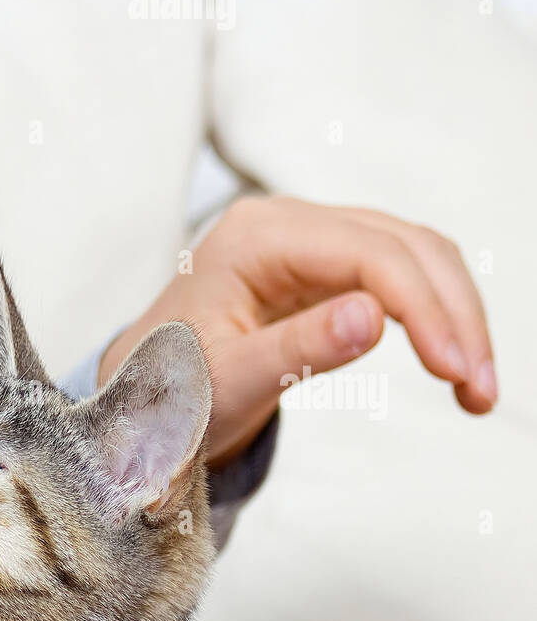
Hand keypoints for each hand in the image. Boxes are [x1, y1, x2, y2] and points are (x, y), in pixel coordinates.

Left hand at [102, 196, 495, 466]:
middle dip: (453, 315)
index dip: (423, 309)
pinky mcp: (323, 267)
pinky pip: (396, 279)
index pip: (368, 253)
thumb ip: (295, 351)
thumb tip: (374, 321)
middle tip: (479, 389)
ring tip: (475, 390)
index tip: (456, 369)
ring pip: (413, 258)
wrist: (141, 396)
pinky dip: (431, 318)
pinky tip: (451, 362)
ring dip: (454, 317)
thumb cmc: (168, 389)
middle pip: (404, 246)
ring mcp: (308, 240)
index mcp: (256, 237)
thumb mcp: (225, 381)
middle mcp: (287, 223)